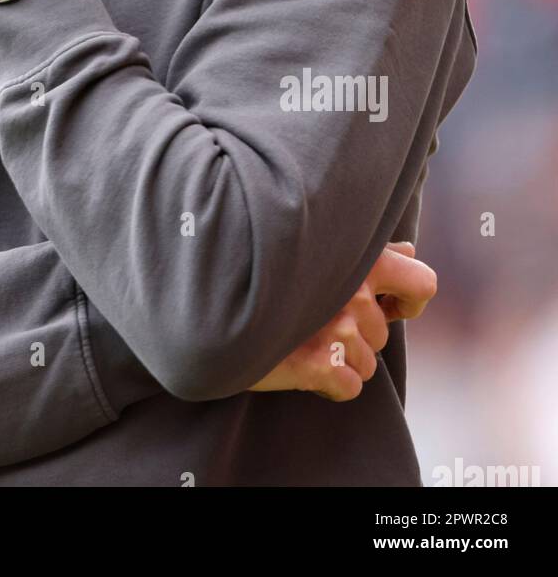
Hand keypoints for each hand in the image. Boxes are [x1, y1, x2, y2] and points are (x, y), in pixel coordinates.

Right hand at [246, 241, 436, 400]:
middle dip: (357, 336)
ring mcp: (337, 328)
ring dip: (340, 360)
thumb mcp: (321, 252)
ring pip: (367, 364)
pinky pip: (349, 387)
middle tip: (316, 322)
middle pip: (383, 333)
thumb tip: (408, 251)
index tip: (388, 306)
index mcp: (360, 258)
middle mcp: (353, 290)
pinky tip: (300, 365)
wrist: (214, 308)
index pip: (424, 283)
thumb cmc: (269, 273)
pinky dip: (328, 385)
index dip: (409, 301)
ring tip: (301, 340)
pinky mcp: (319, 363)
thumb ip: (370, 253)